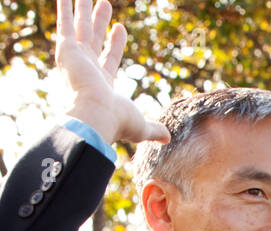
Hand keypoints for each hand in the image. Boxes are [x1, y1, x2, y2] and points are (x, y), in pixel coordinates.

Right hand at [56, 0, 168, 144]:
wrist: (97, 115)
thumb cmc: (117, 121)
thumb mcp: (140, 125)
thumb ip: (153, 129)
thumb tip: (167, 138)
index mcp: (101, 83)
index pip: (109, 57)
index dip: (115, 43)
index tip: (120, 27)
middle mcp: (86, 69)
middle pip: (93, 38)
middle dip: (98, 21)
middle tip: (104, 4)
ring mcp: (76, 59)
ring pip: (80, 28)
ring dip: (82, 10)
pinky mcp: (67, 50)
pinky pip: (65, 24)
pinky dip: (64, 10)